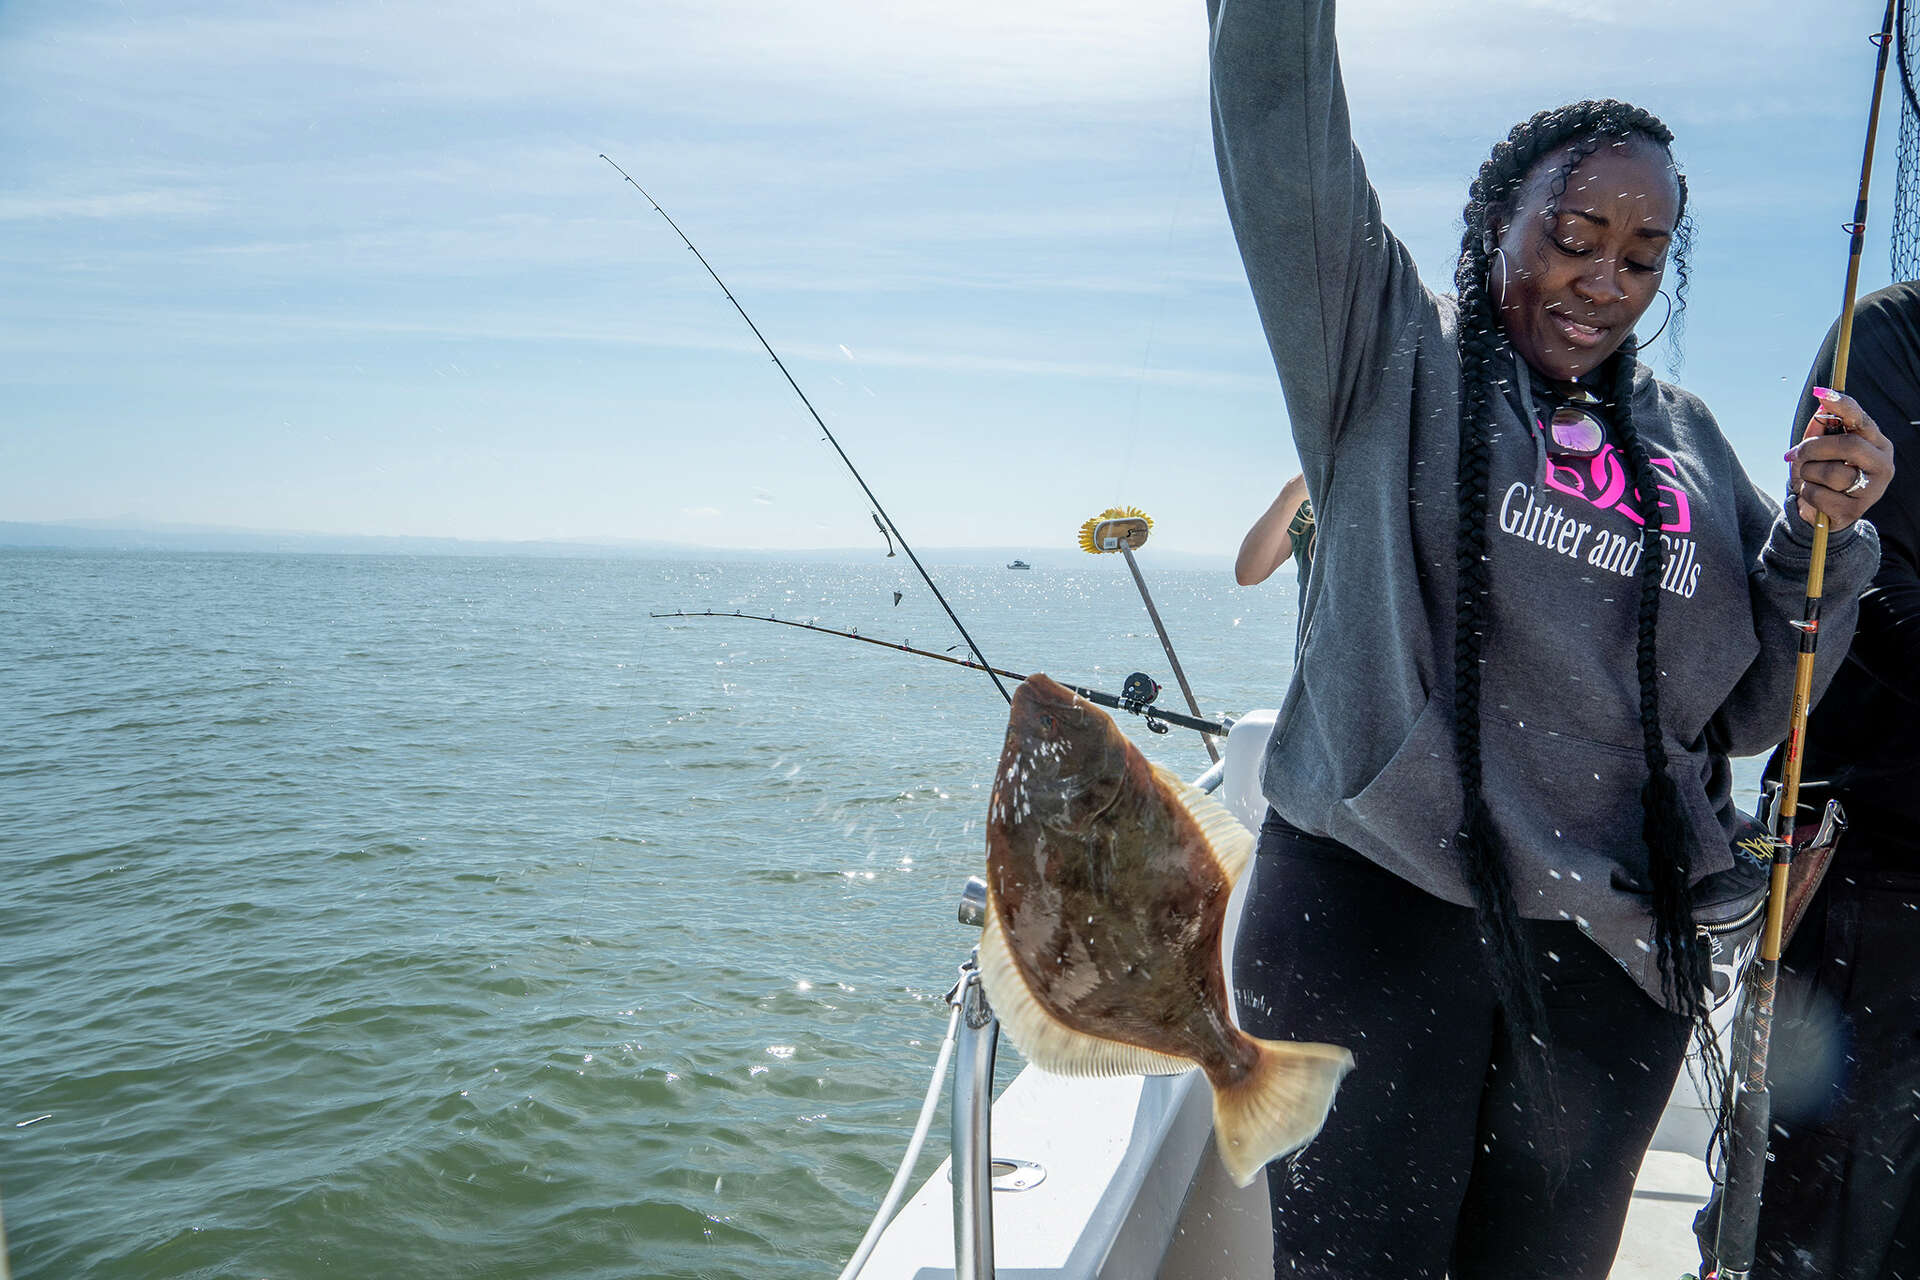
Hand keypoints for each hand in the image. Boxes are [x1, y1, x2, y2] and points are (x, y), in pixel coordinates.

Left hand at [1786, 386, 1894, 530]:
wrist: (1822, 512)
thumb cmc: (1822, 474)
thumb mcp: (1817, 450)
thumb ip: (1819, 430)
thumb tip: (1821, 408)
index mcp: (1875, 442)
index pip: (1861, 420)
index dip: (1842, 406)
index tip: (1822, 393)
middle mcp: (1881, 463)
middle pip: (1848, 445)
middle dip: (1813, 448)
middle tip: (1796, 454)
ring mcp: (1872, 488)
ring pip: (1832, 472)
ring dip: (1808, 473)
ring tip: (1809, 478)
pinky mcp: (1855, 510)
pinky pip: (1821, 495)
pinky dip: (1807, 493)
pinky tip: (1813, 496)